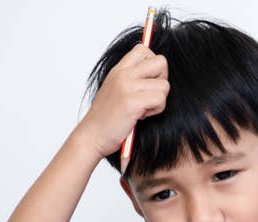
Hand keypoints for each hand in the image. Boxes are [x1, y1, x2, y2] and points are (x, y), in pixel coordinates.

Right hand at [74, 44, 169, 159]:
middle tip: (149, 96)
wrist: (92, 136)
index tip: (146, 83)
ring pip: (164, 85)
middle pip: (161, 62)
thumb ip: (132, 78)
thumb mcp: (116, 90)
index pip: (144, 49)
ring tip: (143, 109)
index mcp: (119, 70)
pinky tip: (141, 116)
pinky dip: (156, 110)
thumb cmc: (106, 118)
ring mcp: (127, 86)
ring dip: (159, 100)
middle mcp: (122, 74)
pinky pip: (160, 100)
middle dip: (162, 81)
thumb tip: (156, 73)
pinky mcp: (132, 102)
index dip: (153, 66)